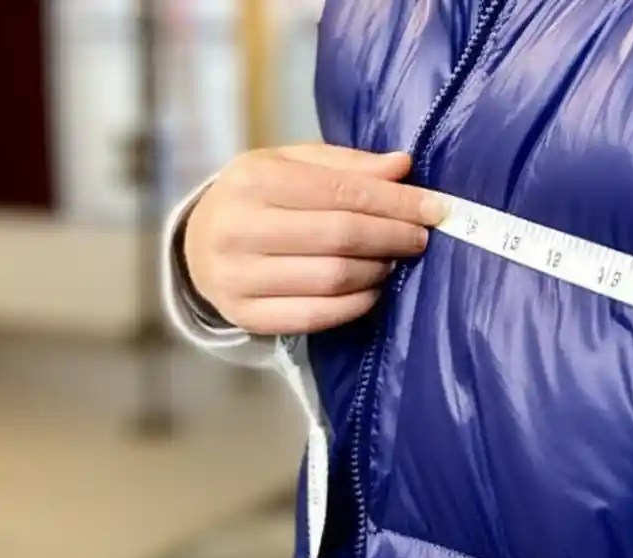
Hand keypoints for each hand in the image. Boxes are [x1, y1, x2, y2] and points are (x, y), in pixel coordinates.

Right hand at [183, 144, 445, 334]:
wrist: (197, 245)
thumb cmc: (256, 197)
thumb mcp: (292, 165)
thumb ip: (347, 166)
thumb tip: (403, 166)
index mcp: (254, 179)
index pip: (342, 193)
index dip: (397, 203)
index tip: (435, 208)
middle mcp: (240, 227)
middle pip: (341, 237)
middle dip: (393, 237)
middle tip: (420, 238)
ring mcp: (239, 276)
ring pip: (332, 278)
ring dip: (377, 271)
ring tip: (394, 261)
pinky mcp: (246, 315)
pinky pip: (316, 316)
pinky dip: (356, 304)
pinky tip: (372, 290)